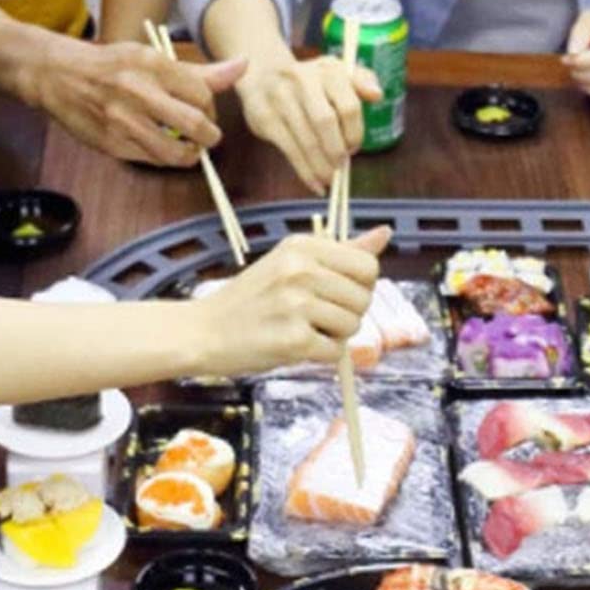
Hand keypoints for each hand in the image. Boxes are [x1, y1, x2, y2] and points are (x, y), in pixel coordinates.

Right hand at [27, 35, 246, 167]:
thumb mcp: (153, 58)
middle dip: (210, 136)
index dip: (211, 108)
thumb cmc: (112, 65)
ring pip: (176, 153)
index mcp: (152, 65)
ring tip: (189, 148)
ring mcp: (123, 120)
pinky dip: (165, 158)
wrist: (57, 74)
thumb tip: (243, 66)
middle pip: (195, 125)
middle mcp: (138, 91)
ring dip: (191, 155)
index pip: (203, 94)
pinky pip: (152, 161)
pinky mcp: (112, 144)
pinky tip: (161, 147)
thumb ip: (199, 72)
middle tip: (207, 136)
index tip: (206, 111)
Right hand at [193, 226, 388, 374]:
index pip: (367, 266)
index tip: (334, 293)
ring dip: (334, 336)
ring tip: (302, 329)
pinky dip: (321, 355)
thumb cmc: (251, 299)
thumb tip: (384, 234)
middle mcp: (300, 270)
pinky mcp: (294, 340)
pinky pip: (336, 352)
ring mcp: (297, 305)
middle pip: (364, 298)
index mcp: (302, 246)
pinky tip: (295, 346)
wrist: (204, 331)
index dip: (359, 285)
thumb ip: (342, 251)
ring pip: (353, 326)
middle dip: (347, 313)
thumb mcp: (291, 262)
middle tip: (313, 315)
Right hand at [237, 55, 382, 192]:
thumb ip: (362, 81)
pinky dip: (305, 173)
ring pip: (306, 141)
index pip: (348, 105)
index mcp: (327, 70)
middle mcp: (302, 80)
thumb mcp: (337, 72)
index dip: (355, 133)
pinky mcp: (265, 118)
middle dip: (337, 150)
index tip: (354, 148)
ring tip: (330, 178)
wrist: (262, 73)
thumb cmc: (311, 81)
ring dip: (322, 166)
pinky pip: (290, 151)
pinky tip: (316, 185)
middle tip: (341, 166)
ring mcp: (280, 99)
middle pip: (325, 122)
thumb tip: (377, 95)